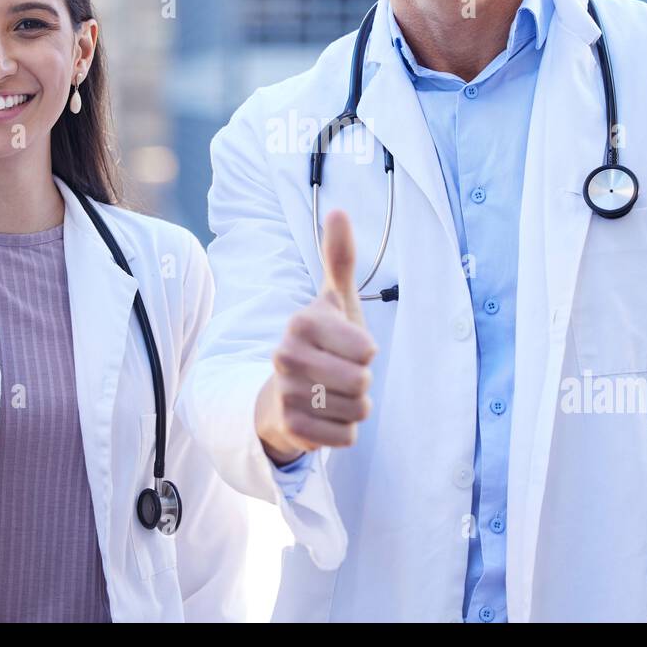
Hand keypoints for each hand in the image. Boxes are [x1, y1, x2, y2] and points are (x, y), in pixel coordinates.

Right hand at [254, 209, 375, 465]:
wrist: (279, 398)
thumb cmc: (319, 344)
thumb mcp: (333, 301)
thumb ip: (339, 258)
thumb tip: (339, 210)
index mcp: (301, 322)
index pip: (367, 349)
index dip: (365, 352)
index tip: (344, 347)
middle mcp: (286, 355)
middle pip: (363, 382)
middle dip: (361, 383)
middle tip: (338, 375)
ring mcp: (286, 393)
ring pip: (357, 409)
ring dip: (352, 406)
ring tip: (329, 395)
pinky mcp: (290, 429)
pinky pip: (346, 436)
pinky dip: (342, 431)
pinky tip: (322, 416)